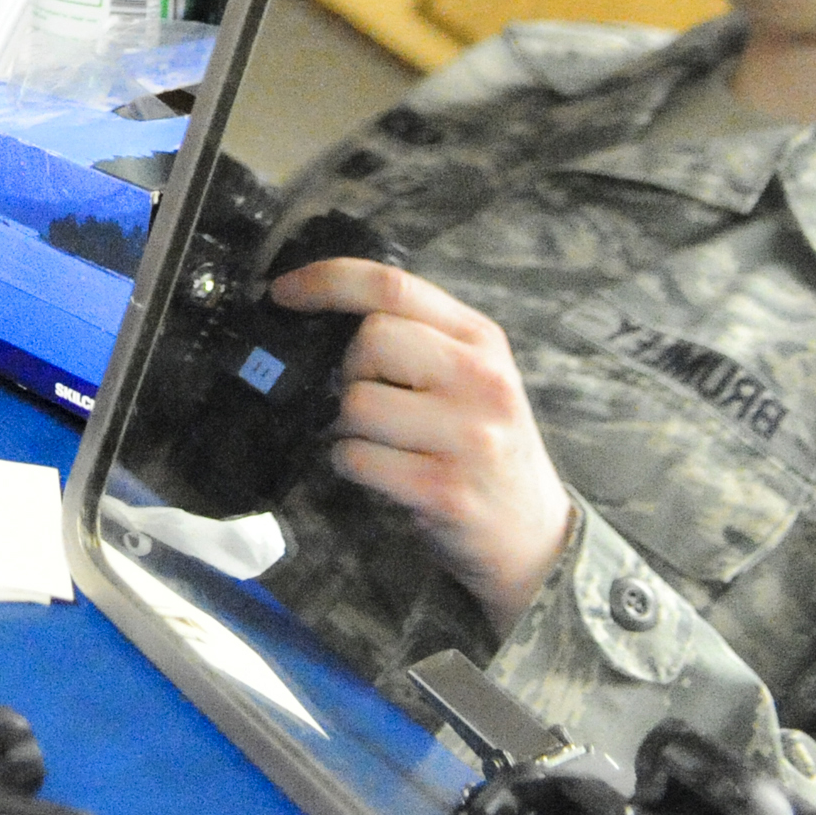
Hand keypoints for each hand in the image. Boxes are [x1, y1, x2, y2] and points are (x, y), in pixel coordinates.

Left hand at [272, 255, 576, 632]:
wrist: (533, 534)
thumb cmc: (482, 443)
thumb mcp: (468, 374)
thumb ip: (413, 335)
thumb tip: (318, 312)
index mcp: (481, 339)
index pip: (391, 286)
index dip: (325, 280)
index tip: (282, 292)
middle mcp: (482, 380)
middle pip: (370, 340)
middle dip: (350, 370)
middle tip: (373, 399)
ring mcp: (469, 437)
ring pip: (355, 402)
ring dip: (348, 426)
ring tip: (384, 444)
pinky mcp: (446, 490)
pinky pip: (356, 458)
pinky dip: (351, 465)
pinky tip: (383, 474)